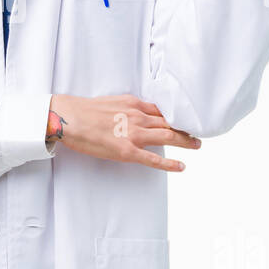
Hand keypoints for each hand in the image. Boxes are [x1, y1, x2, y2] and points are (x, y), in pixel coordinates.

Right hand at [47, 93, 199, 172]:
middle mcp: (139, 117)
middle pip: (170, 123)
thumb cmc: (86, 110)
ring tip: (197, 145)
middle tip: (198, 134)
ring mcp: (134, 134)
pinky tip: (182, 166)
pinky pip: (153, 159)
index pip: (163, 110)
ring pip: (168, 137)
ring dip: (185, 141)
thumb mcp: (113, 101)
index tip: (187, 120)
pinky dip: (170, 163)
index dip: (178, 115)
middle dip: (187, 128)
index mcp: (135, 105)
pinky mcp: (127, 151)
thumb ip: (130, 108)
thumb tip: (139, 112)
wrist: (69, 118)